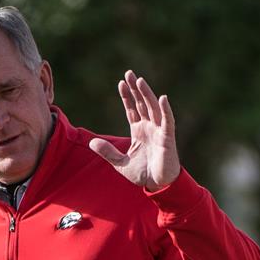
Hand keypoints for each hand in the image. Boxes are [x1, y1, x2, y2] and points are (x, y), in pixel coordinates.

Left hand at [87, 70, 178, 190]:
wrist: (158, 186)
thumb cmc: (143, 174)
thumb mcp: (119, 163)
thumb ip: (107, 152)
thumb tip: (92, 143)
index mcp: (139, 131)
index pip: (132, 109)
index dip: (127, 96)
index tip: (121, 82)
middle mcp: (149, 128)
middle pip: (142, 104)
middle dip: (136, 89)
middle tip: (129, 73)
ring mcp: (159, 131)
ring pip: (153, 108)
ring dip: (147, 94)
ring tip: (139, 80)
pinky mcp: (167, 138)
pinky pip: (168, 121)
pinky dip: (166, 110)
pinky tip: (162, 97)